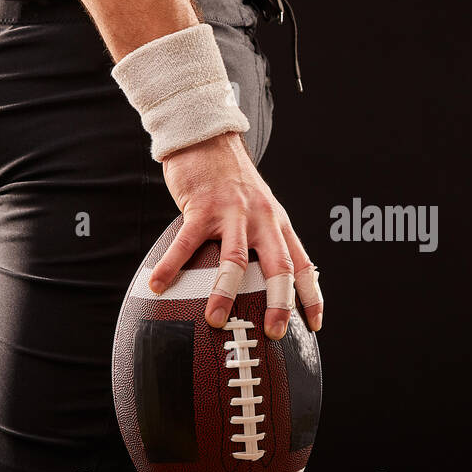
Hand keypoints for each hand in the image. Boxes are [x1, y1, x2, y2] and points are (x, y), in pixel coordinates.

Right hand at [148, 131, 322, 338]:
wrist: (209, 139)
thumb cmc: (232, 181)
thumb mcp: (260, 209)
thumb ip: (264, 241)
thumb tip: (264, 284)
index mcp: (278, 225)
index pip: (303, 265)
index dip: (311, 296)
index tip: (314, 325)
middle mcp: (262, 220)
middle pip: (278, 267)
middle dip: (279, 303)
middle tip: (274, 332)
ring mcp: (233, 213)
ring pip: (236, 259)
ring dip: (225, 292)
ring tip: (215, 319)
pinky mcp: (202, 207)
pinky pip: (186, 242)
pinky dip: (171, 266)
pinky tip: (158, 285)